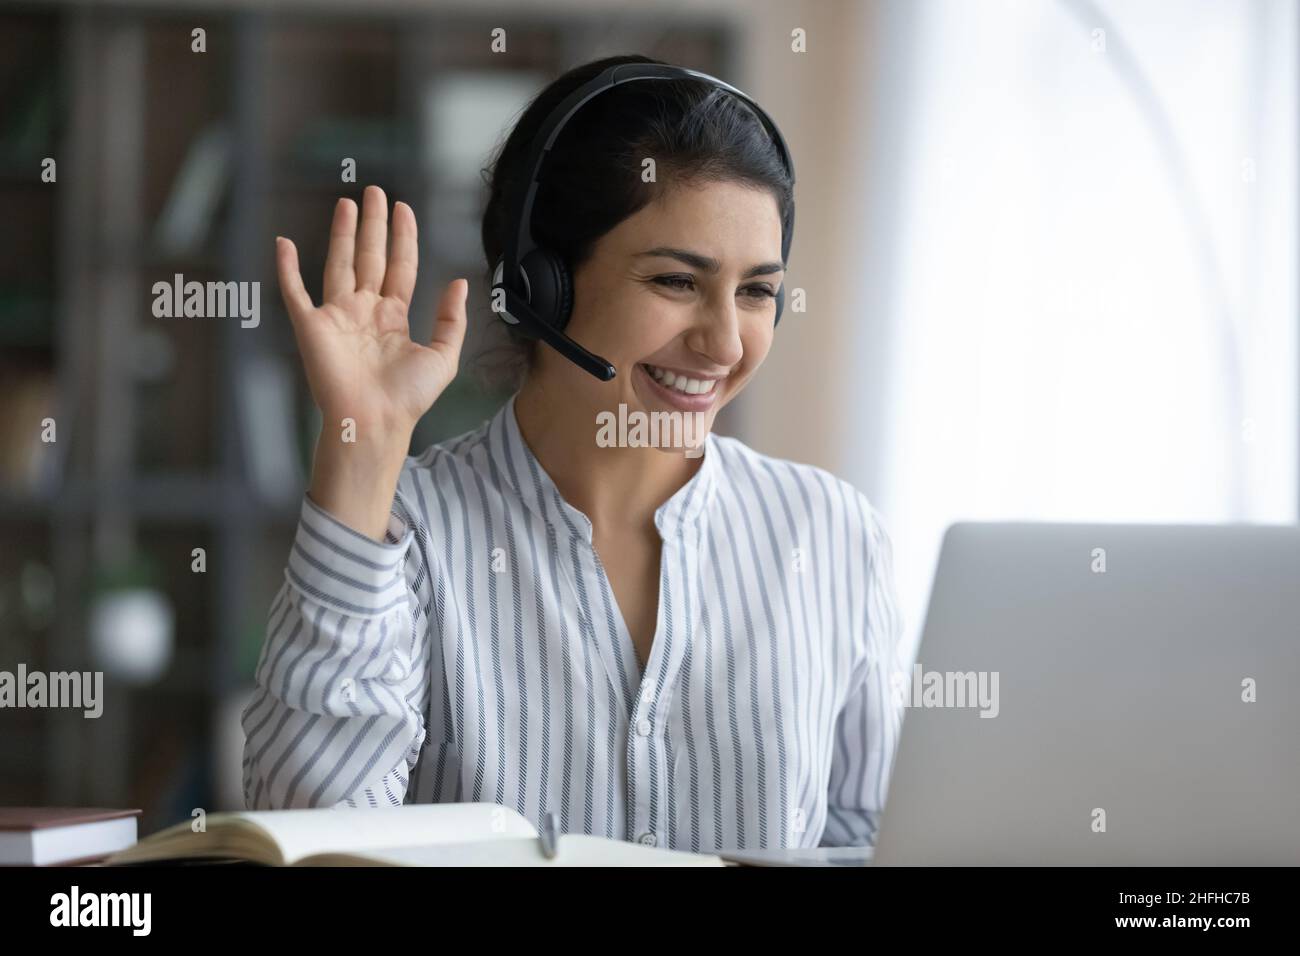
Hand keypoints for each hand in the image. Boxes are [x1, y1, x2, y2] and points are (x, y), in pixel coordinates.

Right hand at [276, 185, 467, 446]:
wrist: (375, 421)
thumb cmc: (408, 398)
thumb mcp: (444, 356)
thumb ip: (452, 319)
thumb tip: (459, 282)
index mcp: (394, 319)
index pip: (400, 267)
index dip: (404, 238)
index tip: (404, 209)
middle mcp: (364, 313)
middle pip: (370, 257)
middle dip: (374, 225)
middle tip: (376, 191)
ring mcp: (337, 317)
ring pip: (339, 263)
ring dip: (342, 233)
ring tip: (348, 203)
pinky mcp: (311, 326)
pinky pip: (295, 291)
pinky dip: (286, 267)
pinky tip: (283, 242)